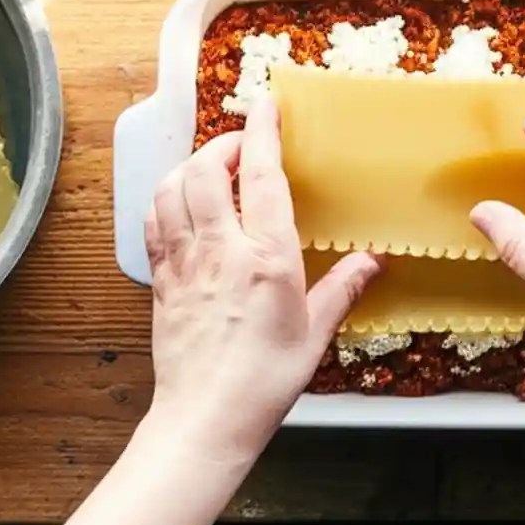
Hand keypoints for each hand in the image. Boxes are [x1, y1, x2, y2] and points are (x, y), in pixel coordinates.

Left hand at [144, 96, 382, 460]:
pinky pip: (155, 222)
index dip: (263, 132)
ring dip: (189, 167)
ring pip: (172, 188)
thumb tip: (370, 263)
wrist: (206, 418)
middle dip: (221, 144)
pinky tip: (180, 205)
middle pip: (206, 170)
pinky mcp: (162, 280)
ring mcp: (185, 263)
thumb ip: (340, 290)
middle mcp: (221, 250)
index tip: (266, 106)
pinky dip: (165, 199)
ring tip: (211, 170)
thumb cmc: (263, 382)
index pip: (263, 176)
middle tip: (240, 146)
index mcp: (267, 258)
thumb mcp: (315, 334)